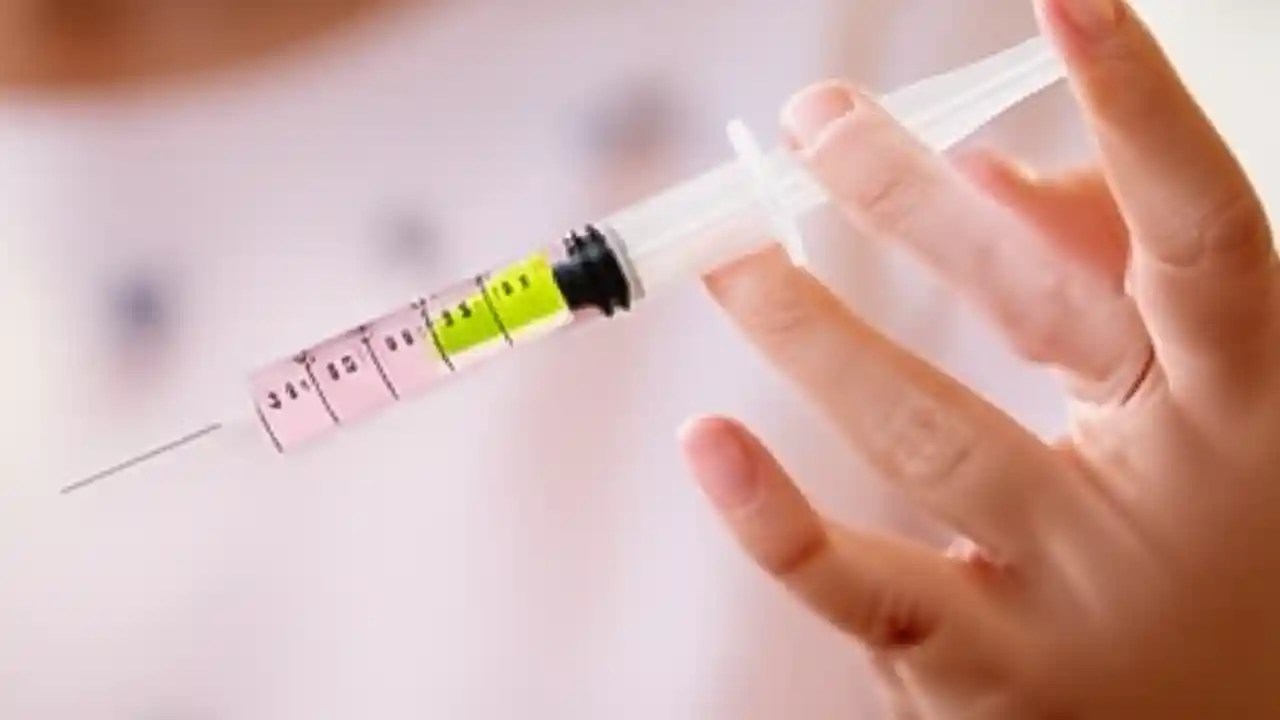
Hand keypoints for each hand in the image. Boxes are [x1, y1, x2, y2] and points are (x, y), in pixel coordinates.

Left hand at [680, 0, 1279, 716]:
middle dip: (918, 205)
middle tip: (814, 123)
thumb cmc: (1223, 536)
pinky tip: (706, 443)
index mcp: (1247, 400)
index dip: (1143, 109)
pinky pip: (867, 591)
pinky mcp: (993, 674)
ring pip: (933, 440)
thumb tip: (997, 167)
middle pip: (1040, 317)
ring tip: (732, 256)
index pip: (1202, 232)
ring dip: (818, 332)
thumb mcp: (1212, 400)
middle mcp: (1176, 490)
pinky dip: (779, 521)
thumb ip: (1115, 264)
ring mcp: (1078, 592)